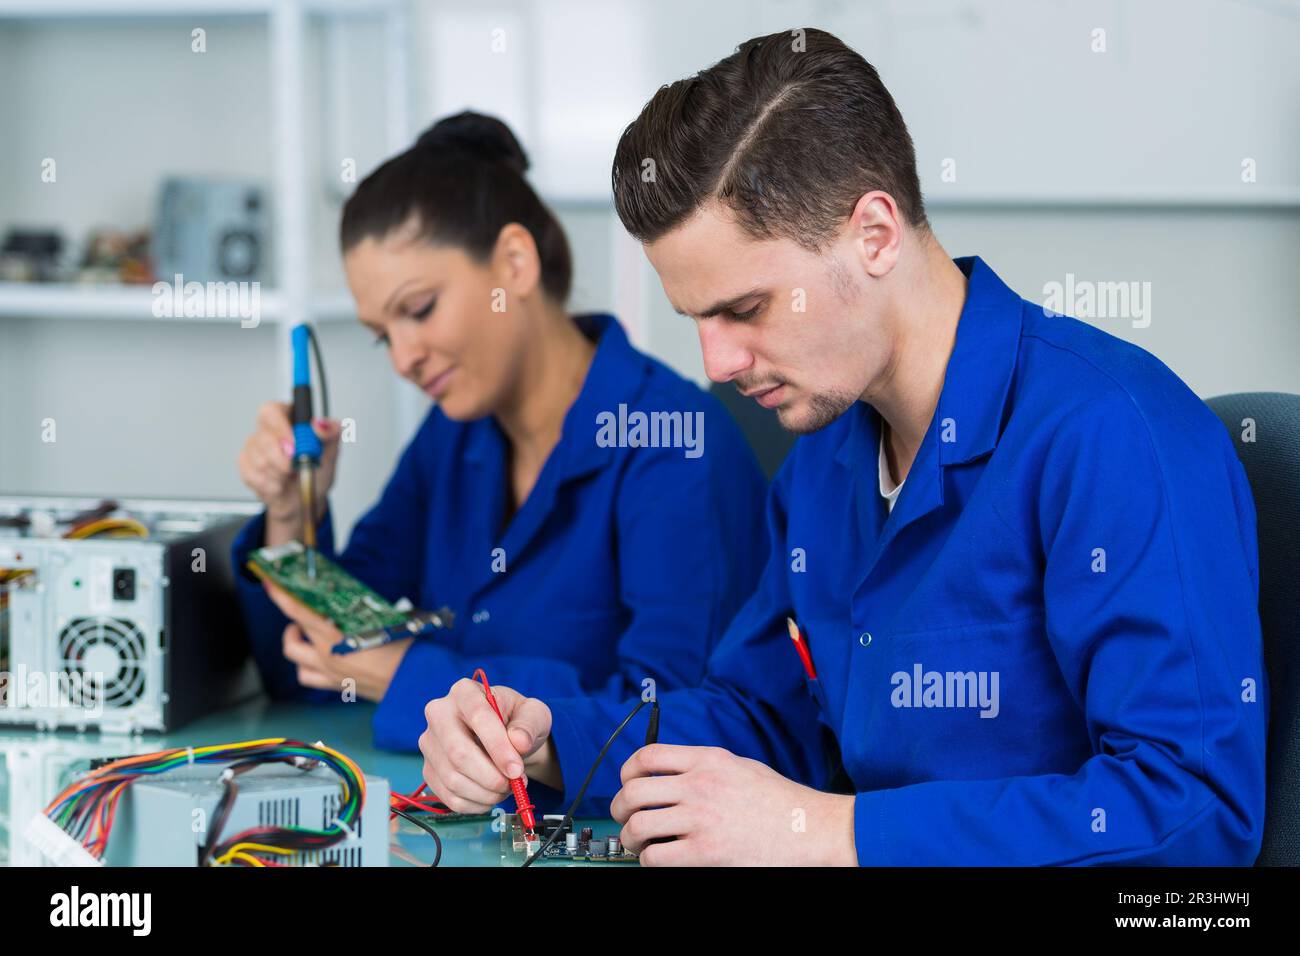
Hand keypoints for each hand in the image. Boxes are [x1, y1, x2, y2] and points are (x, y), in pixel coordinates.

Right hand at [237, 401, 340, 535]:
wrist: (304, 498)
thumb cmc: (316, 472)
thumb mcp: (331, 452)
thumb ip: (331, 433)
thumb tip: (319, 424)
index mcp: (288, 418)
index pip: (273, 411)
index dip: (279, 427)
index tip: (293, 446)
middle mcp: (268, 429)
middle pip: (263, 436)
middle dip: (280, 458)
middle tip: (293, 468)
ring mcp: (254, 446)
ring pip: (258, 458)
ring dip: (278, 474)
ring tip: (289, 476)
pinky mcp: (245, 464)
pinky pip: (251, 473)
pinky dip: (269, 483)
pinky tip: (278, 484)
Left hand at [264, 580, 407, 700]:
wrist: (412, 683)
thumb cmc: (403, 651)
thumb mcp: (383, 622)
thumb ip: (363, 612)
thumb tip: (356, 601)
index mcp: (336, 638)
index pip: (299, 612)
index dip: (281, 597)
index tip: (269, 583)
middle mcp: (326, 657)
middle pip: (293, 638)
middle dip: (291, 621)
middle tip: (298, 610)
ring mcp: (329, 674)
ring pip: (296, 660)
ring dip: (295, 644)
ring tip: (302, 635)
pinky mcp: (337, 686)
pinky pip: (309, 678)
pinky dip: (307, 667)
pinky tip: (316, 659)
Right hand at [418, 679, 558, 813]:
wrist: (506, 736)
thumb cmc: (517, 721)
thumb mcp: (534, 714)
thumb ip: (529, 724)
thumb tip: (518, 741)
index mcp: (464, 692)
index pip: (478, 717)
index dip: (498, 747)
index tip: (516, 769)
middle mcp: (439, 714)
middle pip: (458, 753)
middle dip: (491, 776)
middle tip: (515, 783)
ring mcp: (430, 744)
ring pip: (453, 779)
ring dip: (486, 793)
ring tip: (507, 788)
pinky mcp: (429, 770)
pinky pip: (449, 797)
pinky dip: (475, 804)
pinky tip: (491, 796)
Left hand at [611, 744, 857, 865]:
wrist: (809, 828)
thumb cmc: (781, 801)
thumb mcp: (740, 766)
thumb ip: (705, 765)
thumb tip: (674, 772)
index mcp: (707, 760)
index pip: (647, 756)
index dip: (627, 771)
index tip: (626, 783)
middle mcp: (698, 785)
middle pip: (633, 791)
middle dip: (619, 808)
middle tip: (623, 818)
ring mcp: (700, 818)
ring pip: (638, 825)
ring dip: (630, 837)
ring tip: (638, 843)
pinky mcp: (704, 852)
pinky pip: (655, 855)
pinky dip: (648, 860)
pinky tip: (658, 859)